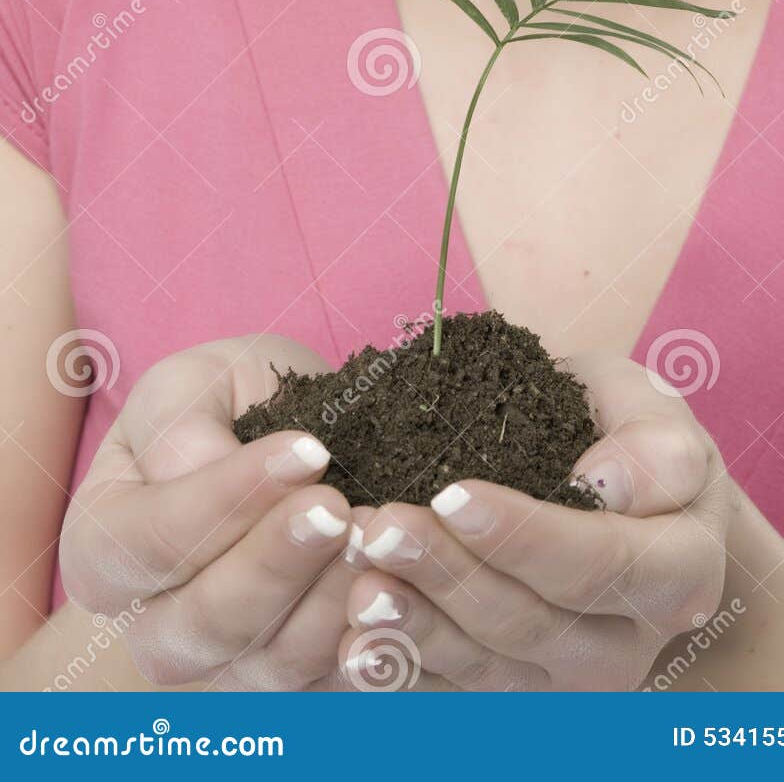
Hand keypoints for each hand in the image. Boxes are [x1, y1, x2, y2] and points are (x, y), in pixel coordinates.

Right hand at [59, 335, 363, 689]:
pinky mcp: (287, 679)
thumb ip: (180, 423)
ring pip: (266, 665)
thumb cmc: (227, 405)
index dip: (226, 500)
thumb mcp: (193, 382)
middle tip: (336, 506)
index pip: (150, 541)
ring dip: (326, 604)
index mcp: (102, 546)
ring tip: (373, 537)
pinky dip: (365, 643)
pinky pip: (326, 685)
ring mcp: (220, 664)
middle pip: (200, 624)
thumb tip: (206, 468)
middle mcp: (150, 623)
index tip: (307, 451)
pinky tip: (398, 586)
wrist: (290, 436)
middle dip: (274, 564)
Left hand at [338, 351, 729, 690]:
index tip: (452, 494)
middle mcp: (629, 646)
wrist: (629, 497)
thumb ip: (651, 444)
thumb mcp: (654, 411)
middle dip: (448, 576)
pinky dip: (403, 672)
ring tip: (357, 580)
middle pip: (532, 624)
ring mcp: (571, 684)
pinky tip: (354, 643)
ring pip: (487, 669)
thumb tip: (605, 483)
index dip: (522, 535)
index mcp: (679, 573)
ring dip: (415, 626)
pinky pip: (455, 697)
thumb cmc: (632, 438)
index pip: (597, 563)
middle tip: (380, 528)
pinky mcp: (519, 696)